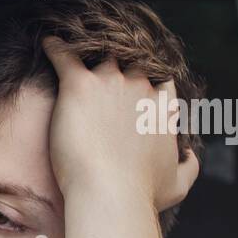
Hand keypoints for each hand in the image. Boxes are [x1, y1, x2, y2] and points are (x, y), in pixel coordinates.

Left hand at [40, 36, 198, 211]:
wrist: (111, 193)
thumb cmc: (142, 194)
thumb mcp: (177, 184)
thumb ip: (189, 167)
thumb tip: (191, 158)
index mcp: (162, 107)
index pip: (159, 81)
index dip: (146, 83)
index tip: (133, 90)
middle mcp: (141, 87)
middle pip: (129, 65)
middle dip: (117, 69)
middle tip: (98, 77)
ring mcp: (110, 82)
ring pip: (99, 57)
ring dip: (88, 56)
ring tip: (74, 56)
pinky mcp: (80, 85)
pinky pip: (64, 56)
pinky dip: (55, 48)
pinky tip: (47, 43)